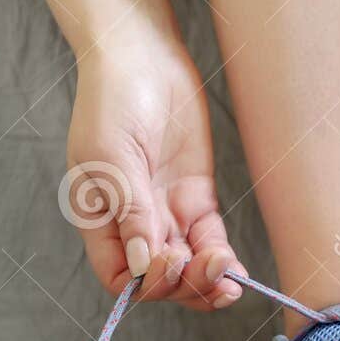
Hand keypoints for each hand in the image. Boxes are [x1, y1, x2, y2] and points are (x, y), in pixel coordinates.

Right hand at [65, 33, 243, 309]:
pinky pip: (210, 241)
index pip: (120, 276)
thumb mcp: (112, 156)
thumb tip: (143, 263)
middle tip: (207, 261)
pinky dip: (224, 261)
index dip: (145, 282)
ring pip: (189, 267)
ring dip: (208, 280)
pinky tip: (238, 271)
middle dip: (184, 283)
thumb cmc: (111, 100)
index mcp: (100, 220)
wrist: (142, 57)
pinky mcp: (196, 198)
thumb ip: (130, 210)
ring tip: (230, 277)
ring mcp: (166, 212)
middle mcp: (133, 223)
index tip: (168, 258)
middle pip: (159, 279)